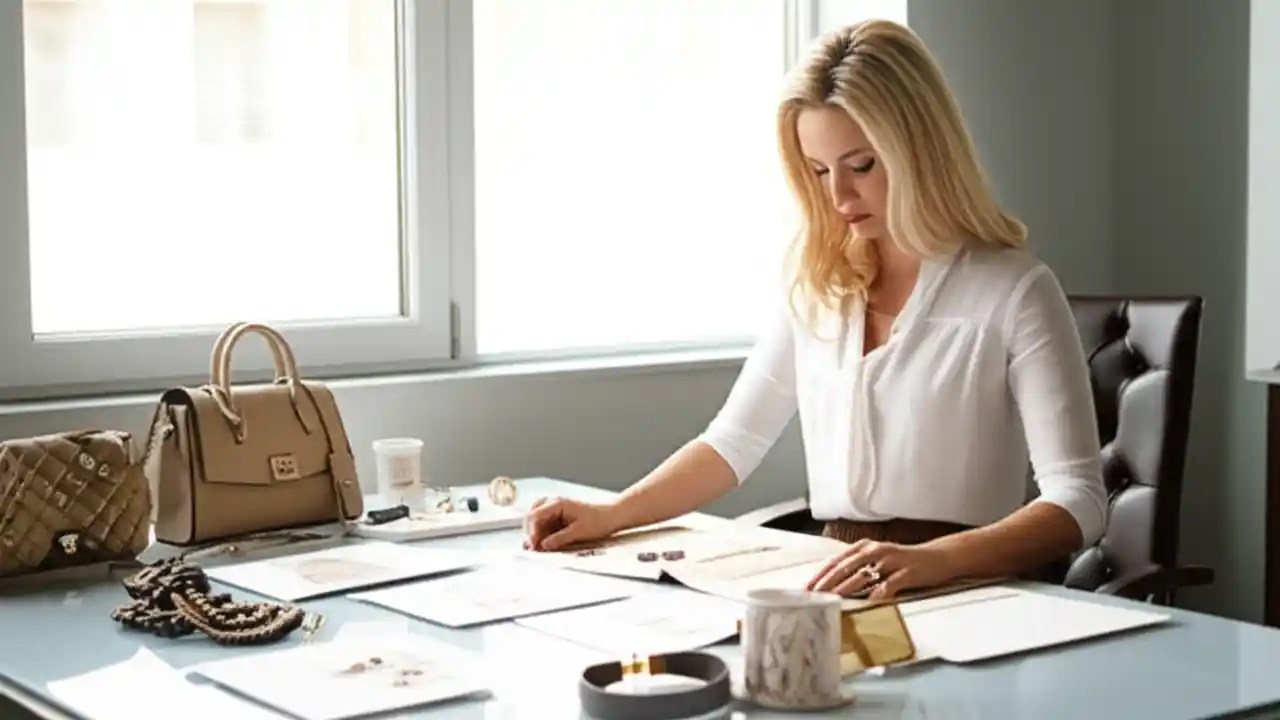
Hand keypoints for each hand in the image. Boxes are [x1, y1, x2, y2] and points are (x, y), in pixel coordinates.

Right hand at [522, 496, 619, 551]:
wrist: (611, 517)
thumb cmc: (598, 521)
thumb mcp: (579, 532)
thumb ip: (560, 538)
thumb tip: (543, 545)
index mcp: (557, 503)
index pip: (535, 515)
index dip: (532, 532)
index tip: (533, 546)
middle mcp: (553, 503)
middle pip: (532, 517)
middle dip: (530, 533)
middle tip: (532, 549)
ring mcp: (554, 510)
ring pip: (536, 522)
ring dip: (535, 535)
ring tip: (537, 549)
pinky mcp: (557, 518)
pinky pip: (544, 525)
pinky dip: (542, 535)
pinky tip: (544, 545)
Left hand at [806, 540, 956, 599]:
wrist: (937, 557)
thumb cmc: (903, 562)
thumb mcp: (878, 561)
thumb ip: (858, 569)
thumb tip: (834, 585)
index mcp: (865, 547)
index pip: (837, 561)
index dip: (821, 575)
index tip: (807, 589)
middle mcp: (875, 550)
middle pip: (846, 566)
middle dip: (828, 582)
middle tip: (815, 596)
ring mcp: (892, 560)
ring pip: (864, 573)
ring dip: (847, 587)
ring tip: (834, 599)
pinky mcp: (908, 571)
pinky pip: (891, 583)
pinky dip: (881, 591)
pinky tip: (871, 601)